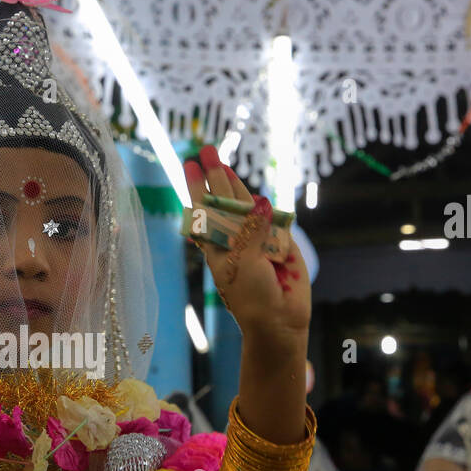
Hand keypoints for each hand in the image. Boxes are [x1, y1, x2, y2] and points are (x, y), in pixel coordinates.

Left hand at [183, 146, 309, 359]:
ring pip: (245, 205)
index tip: (189, 164)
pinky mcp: (280, 243)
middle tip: (205, 149)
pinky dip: (262, 204)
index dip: (198, 187)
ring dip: (234, 183)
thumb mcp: (244, 264)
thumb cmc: (253, 298)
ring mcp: (257, 239)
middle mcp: (235, 240)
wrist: (281, 320)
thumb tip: (259, 202)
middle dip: (214, 176)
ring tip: (220, 160)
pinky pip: (270, 218)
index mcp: (218, 247)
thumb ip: (251, 232)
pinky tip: (252, 191)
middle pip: (222, 201)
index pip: (205, 210)